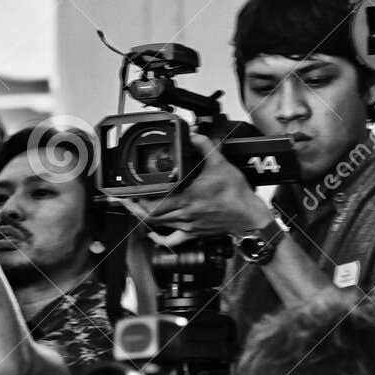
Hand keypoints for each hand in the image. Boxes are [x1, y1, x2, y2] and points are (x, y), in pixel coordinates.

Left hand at [124, 134, 272, 237]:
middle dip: (135, 209)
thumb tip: (194, 134)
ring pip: (158, 226)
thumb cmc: (237, 194)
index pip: (154, 203)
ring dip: (144, 218)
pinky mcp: (193, 233)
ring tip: (133, 209)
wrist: (250, 216)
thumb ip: (205, 147)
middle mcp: (185, 215)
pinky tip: (153, 233)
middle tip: (124, 200)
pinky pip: (172, 240)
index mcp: (188, 198)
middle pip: (151, 216)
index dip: (137, 201)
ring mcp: (188, 226)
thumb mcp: (221, 164)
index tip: (127, 194)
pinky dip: (159, 237)